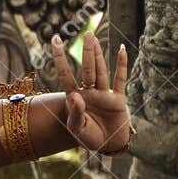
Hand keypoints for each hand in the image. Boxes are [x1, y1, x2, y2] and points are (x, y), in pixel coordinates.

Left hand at [52, 33, 130, 153]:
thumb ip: (75, 113)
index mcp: (75, 98)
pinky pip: (120, 80)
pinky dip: (122, 65)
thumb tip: (74, 96)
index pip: (66, 75)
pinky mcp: (118, 99)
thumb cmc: (88, 137)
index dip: (61, 58)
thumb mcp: (77, 129)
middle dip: (86, 52)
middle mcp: (89, 92)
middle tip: (86, 33)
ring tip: (95, 38)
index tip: (56, 40)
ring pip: (101, 71)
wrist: (108, 145)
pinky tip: (121, 50)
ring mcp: (104, 94)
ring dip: (99, 55)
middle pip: (87, 68)